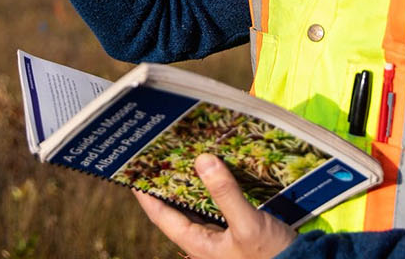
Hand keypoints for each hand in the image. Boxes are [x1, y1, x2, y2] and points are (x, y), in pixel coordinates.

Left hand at [134, 154, 297, 258]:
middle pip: (177, 210)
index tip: (133, 171)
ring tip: (186, 157)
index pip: (161, 216)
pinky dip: (213, 190)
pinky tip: (217, 173)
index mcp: (198, 245)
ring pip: (198, 208)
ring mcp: (221, 239)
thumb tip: (202, 159)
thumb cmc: (271, 256)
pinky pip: (217, 208)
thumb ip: (225, 193)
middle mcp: (205, 243)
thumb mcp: (247, 224)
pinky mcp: (237, 233)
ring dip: (192, 185)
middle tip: (161, 156)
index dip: (145, 194)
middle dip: (168, 184)